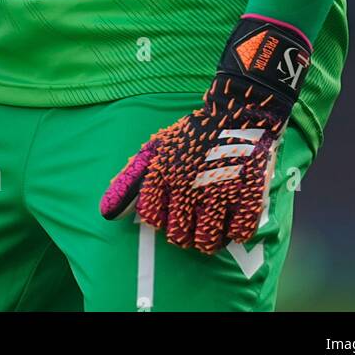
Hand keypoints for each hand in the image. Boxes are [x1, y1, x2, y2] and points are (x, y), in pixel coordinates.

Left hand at [100, 75, 286, 253]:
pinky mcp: (247, 194)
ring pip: (208, 241)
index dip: (161, 219)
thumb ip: (131, 179)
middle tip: (193, 223)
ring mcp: (218, 191)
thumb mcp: (157, 148)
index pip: (153, 218)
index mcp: (164, 174)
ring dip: (209, 240)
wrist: (237, 112)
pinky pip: (239, 233)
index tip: (171, 211)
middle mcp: (188, 185)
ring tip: (212, 227)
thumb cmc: (193, 134)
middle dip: (185, 235)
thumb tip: (107, 213)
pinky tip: (233, 219)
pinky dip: (236, 232)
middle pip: (180, 236)